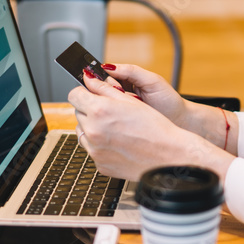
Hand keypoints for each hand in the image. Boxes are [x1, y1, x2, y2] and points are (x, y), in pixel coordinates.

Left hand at [68, 73, 233, 181]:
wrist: (170, 157)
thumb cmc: (157, 128)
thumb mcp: (131, 101)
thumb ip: (104, 88)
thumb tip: (89, 79)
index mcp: (99, 111)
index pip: (74, 95)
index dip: (83, 92)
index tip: (90, 94)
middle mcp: (93, 131)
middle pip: (78, 113)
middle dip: (91, 110)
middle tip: (111, 113)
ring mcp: (95, 150)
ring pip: (83, 132)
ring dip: (93, 128)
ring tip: (116, 129)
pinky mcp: (100, 164)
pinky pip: (92, 150)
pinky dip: (101, 145)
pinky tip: (119, 143)